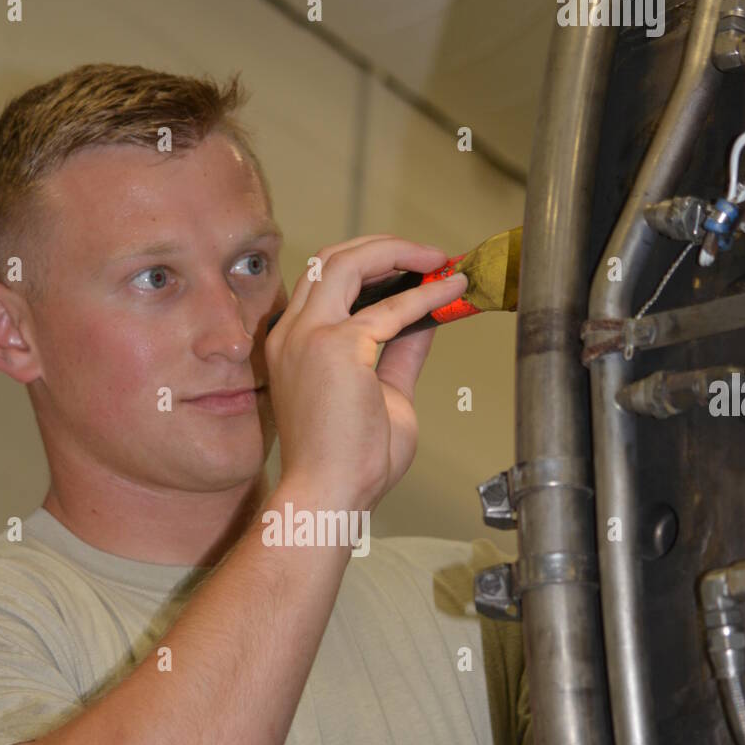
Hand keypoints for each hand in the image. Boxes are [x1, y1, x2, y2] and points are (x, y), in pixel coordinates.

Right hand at [265, 235, 465, 511]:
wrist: (331, 496)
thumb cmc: (351, 462)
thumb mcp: (385, 392)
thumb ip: (401, 351)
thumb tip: (427, 317)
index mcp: (294, 345)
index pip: (326, 284)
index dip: (370, 266)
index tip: (412, 269)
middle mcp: (292, 334)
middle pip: (330, 260)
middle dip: (382, 248)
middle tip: (428, 256)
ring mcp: (308, 337)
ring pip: (347, 262)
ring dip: (397, 252)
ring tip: (439, 260)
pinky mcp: (335, 347)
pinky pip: (388, 308)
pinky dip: (424, 294)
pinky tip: (451, 291)